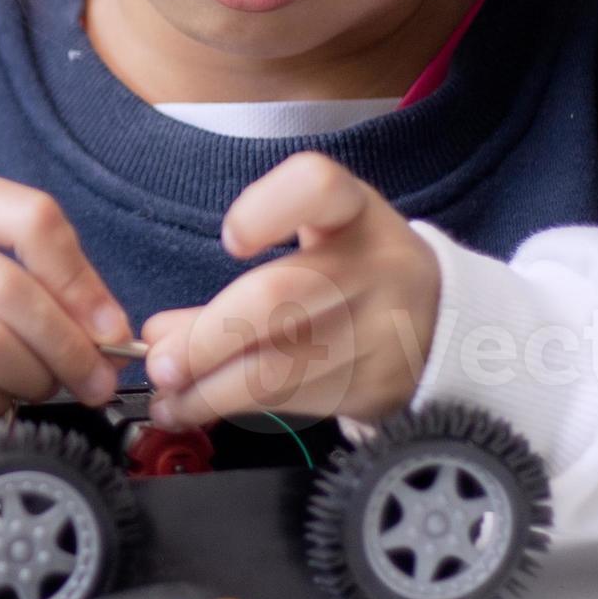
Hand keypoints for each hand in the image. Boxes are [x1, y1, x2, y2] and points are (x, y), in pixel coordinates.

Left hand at [140, 151, 438, 429]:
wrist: (441, 322)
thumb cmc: (354, 270)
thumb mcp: (312, 247)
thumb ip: (233, 286)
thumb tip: (157, 336)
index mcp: (353, 211)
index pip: (317, 187)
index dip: (268, 209)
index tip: (231, 240)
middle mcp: (372, 266)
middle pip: (279, 298)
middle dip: (207, 338)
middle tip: (160, 362)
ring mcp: (379, 328)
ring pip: (280, 367)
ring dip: (209, 390)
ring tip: (167, 397)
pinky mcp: (376, 384)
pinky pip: (294, 402)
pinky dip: (236, 410)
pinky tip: (197, 410)